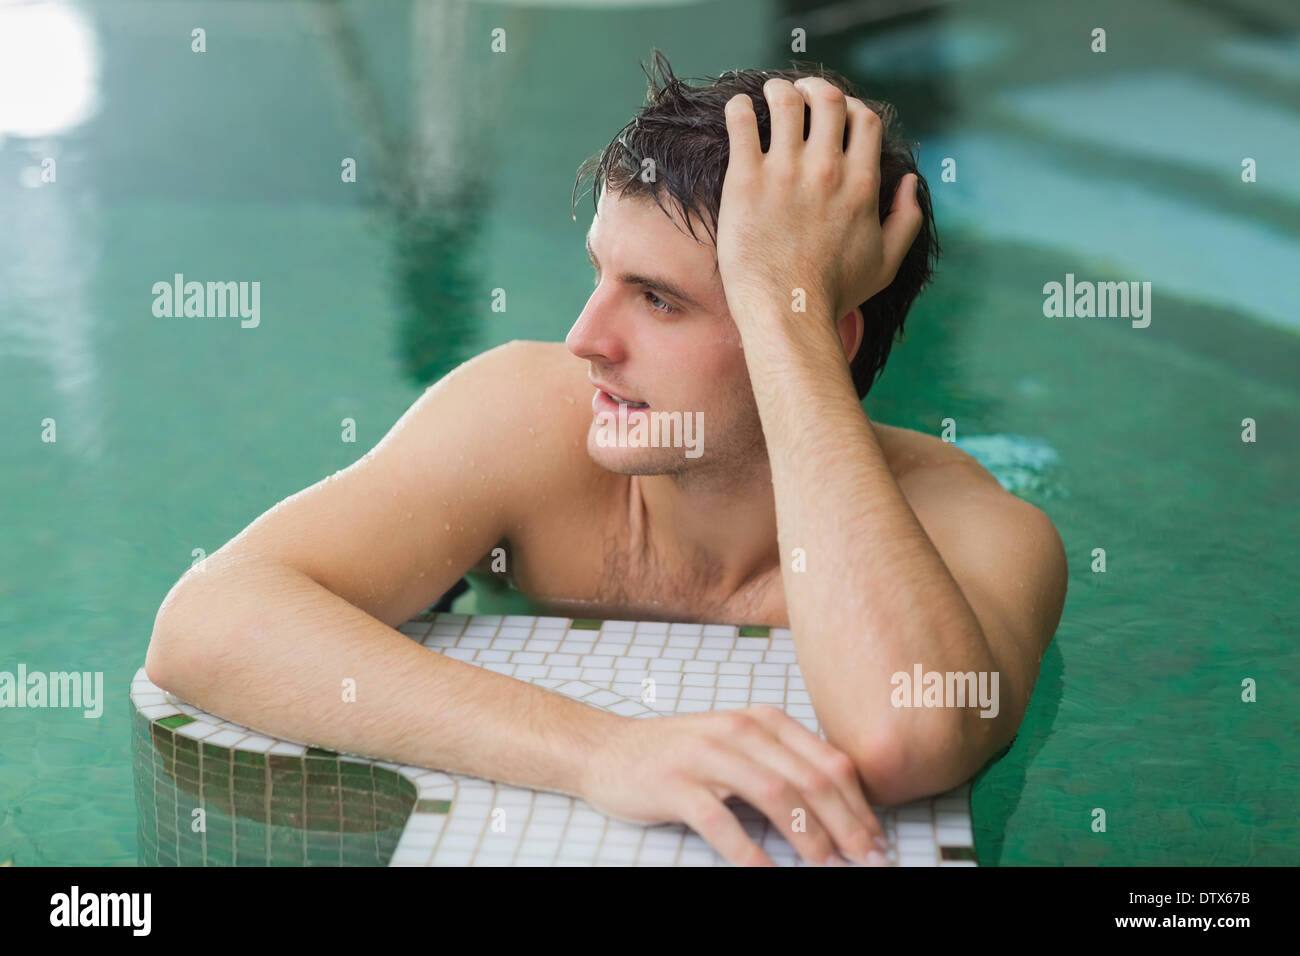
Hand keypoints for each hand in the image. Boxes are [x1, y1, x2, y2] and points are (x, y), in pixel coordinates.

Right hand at [578, 705, 889, 865]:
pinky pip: (720, 821)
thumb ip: (784, 765)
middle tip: (869, 862)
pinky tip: (768, 876)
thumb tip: (844, 810)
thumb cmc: (681, 755)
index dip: (861, 805)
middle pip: (810, 779)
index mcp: (764, 720)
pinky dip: (749, 852)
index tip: (879, 842)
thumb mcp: (738, 746)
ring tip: (830, 869)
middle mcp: (740, 730)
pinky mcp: (674, 783)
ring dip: (809, 838)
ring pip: (775, 795)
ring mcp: (705, 754)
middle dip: (847, 826)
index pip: (830, 761)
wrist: (608, 749)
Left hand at [715, 77, 922, 327]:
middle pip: (828, 100)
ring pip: (786, 102)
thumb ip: (906, 220)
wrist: (789, 312)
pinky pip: (743, 124)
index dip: (851, 108)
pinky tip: (739, 110)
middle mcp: (826, 170)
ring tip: (769, 96)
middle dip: (815, 88)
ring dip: (778, 90)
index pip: (864, 120)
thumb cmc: (834, 294)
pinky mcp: (746, 180)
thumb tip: (909, 183)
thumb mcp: (886, 263)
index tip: (836, 114)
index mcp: (860, 185)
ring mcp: (785, 172)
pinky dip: (741, 108)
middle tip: (800, 94)